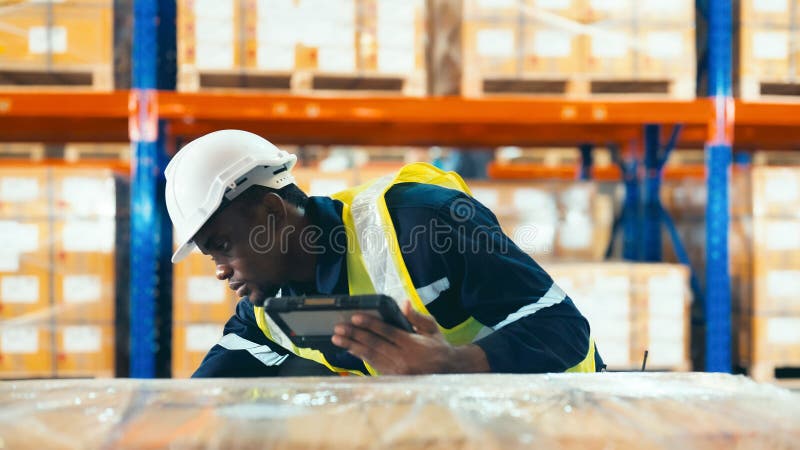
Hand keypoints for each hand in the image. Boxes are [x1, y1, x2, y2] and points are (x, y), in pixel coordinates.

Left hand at [331, 301, 489, 374]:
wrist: (448, 371)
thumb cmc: (438, 346)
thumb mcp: (432, 328)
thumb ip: (417, 317)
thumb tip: (404, 303)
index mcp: (412, 344)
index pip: (387, 332)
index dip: (370, 324)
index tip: (354, 317)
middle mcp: (403, 358)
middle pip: (374, 345)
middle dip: (354, 335)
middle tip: (338, 328)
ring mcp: (397, 370)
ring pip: (370, 357)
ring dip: (352, 346)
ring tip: (337, 339)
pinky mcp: (393, 377)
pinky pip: (374, 365)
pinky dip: (361, 357)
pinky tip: (350, 349)